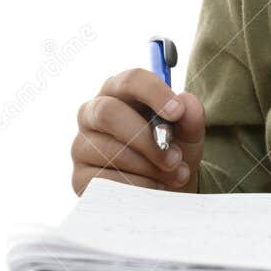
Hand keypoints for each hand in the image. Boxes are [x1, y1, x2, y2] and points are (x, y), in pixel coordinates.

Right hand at [72, 69, 205, 195]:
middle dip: (147, 138)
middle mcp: (93, 113)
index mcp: (120, 92)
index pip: (129, 80)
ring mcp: (82, 145)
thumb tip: (186, 103)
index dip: (153, 92)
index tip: (177, 112)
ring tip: (175, 176)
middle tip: (175, 158)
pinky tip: (156, 189)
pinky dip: (139, 186)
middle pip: (109, 112)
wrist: (167, 191)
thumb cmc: (172, 151)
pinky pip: (107, 180)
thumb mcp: (188, 134)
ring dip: (150, 167)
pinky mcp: (80, 177)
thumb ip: (190, 116)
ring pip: (111, 150)